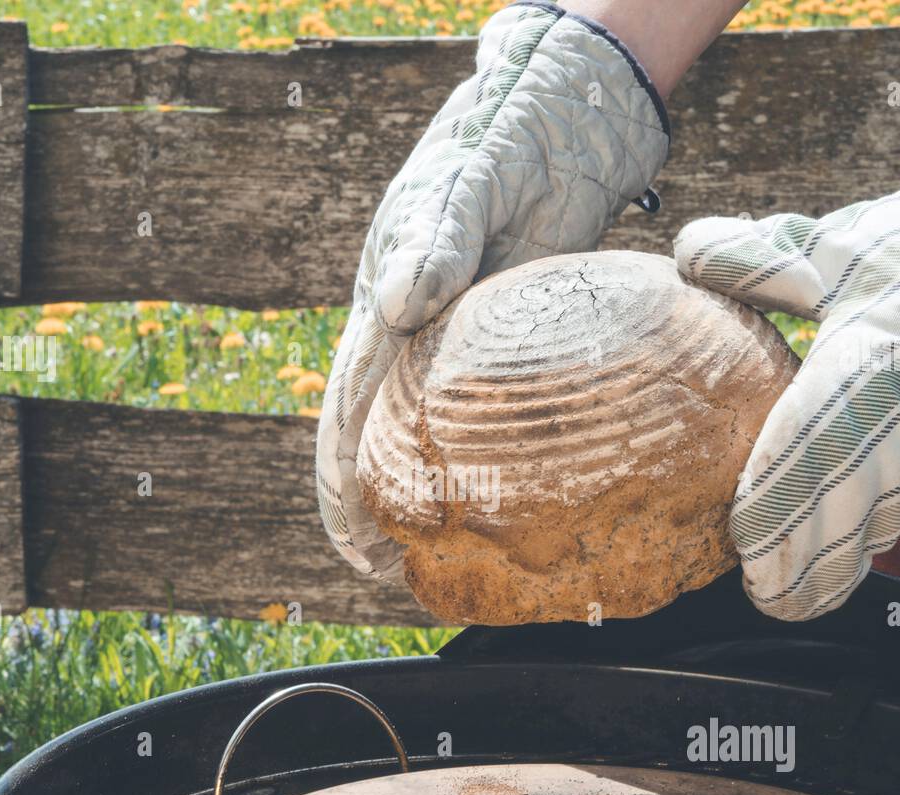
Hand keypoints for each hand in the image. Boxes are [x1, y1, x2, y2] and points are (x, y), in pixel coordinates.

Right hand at [316, 1, 669, 579]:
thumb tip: (404, 305)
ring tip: (446, 552)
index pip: (349, 408)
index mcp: (385, 304)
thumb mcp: (466, 181)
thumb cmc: (501, 138)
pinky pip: (495, 410)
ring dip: (432, 490)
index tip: (352, 546)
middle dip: (380, 504)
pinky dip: (492, 455)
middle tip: (394, 573)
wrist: (558, 115)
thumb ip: (438, 238)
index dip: (341, 482)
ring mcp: (464, 342)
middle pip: (383, 433)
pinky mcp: (511, 340)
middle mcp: (416, 334)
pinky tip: (515, 491)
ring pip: (436, 430)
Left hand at [674, 115, 899, 620]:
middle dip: (809, 560)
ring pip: (891, 515)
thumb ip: (761, 257)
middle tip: (765, 601)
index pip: (818, 446)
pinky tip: (844, 564)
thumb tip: (689, 253)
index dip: (781, 502)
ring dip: (843, 560)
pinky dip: (877, 534)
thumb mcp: (849, 243)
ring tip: (793, 601)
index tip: (743, 545)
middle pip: (856, 505)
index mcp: (880, 354)